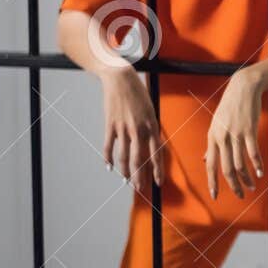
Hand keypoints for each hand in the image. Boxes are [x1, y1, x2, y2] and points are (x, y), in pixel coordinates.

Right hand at [101, 68, 164, 194]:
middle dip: (141, 176)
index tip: (159, 183)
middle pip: (140, 159)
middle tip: (140, 189)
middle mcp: (139, 129)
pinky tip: (109, 167)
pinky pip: (109, 146)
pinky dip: (108, 158)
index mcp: (152, 126)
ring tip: (126, 181)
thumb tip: (151, 145)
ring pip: (125, 156)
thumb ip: (150, 129)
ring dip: (125, 171)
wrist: (121, 78)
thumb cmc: (138, 94)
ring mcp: (124, 127)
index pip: (156, 153)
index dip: (157, 170)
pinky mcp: (111, 124)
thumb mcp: (150, 111)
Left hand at [206, 67, 264, 198]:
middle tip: (240, 195)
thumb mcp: (216, 125)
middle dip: (233, 185)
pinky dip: (257, 165)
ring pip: (240, 164)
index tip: (215, 196)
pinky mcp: (249, 130)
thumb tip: (206, 159)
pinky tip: (260, 173)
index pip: (210, 165)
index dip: (212, 182)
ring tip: (252, 186)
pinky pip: (252, 153)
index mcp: (212, 138)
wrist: (243, 88)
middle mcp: (222, 138)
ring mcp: (236, 134)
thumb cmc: (230, 107)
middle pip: (226, 169)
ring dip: (246, 178)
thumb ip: (212, 144)